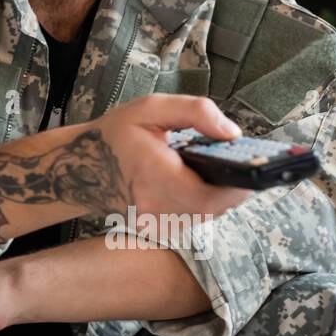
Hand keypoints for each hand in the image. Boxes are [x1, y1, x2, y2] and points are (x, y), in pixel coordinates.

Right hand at [90, 94, 254, 219]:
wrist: (80, 166)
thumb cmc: (116, 134)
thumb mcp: (152, 108)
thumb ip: (195, 112)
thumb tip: (233, 134)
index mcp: (155, 174)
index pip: (211, 195)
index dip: (240, 184)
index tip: (256, 167)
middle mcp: (155, 206)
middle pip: (215, 207)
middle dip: (234, 186)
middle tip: (243, 164)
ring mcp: (155, 221)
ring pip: (208, 216)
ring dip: (219, 194)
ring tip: (220, 169)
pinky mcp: (157, 227)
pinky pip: (193, 219)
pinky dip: (203, 202)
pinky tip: (198, 181)